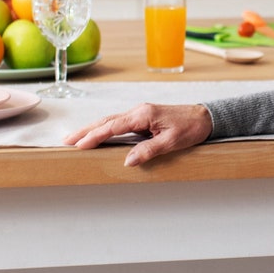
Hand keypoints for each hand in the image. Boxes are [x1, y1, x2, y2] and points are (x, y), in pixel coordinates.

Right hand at [64, 103, 212, 166]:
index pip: (113, 126)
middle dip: (86, 130)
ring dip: (93, 129)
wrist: (206, 117)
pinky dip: (106, 128)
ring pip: (111, 121)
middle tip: (66, 140)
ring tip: (76, 138)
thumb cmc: (191, 128)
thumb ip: (149, 150)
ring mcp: (141, 113)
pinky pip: (120, 123)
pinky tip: (99, 134)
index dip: (94, 136)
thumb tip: (128, 161)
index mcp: (143, 115)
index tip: (78, 144)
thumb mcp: (172, 141)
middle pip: (107, 121)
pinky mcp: (144, 117)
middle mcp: (139, 111)